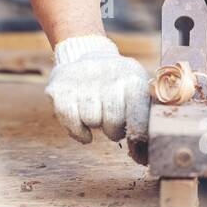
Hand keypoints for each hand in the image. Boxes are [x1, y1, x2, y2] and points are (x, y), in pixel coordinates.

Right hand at [45, 36, 149, 155]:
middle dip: (113, 129)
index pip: (138, 118)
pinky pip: (70, 122)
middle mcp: (109, 78)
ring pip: (91, 121)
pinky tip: (83, 127)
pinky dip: (78, 131)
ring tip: (97, 111)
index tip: (135, 141)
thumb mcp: (140, 88)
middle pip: (113, 123)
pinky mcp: (60, 88)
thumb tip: (145, 152)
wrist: (89, 54)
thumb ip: (146, 116)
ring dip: (94, 124)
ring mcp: (83, 81)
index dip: (137, 135)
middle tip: (112, 121)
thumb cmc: (120, 83)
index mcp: (133, 80)